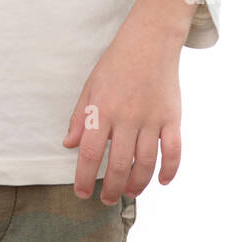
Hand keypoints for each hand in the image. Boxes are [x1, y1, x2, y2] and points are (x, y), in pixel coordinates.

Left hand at [62, 0, 192, 203]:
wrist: (149, 41)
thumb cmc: (116, 64)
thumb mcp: (90, 86)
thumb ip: (79, 117)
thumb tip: (69, 145)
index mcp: (102, 110)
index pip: (90, 153)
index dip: (83, 177)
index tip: (81, 193)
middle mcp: (126, 117)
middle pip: (117, 164)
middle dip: (109, 188)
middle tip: (106, 200)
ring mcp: (151, 119)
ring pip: (144, 163)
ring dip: (136, 184)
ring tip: (128, 193)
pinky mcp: (172, 117)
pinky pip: (173, 151)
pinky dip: (169, 170)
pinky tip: (160, 181)